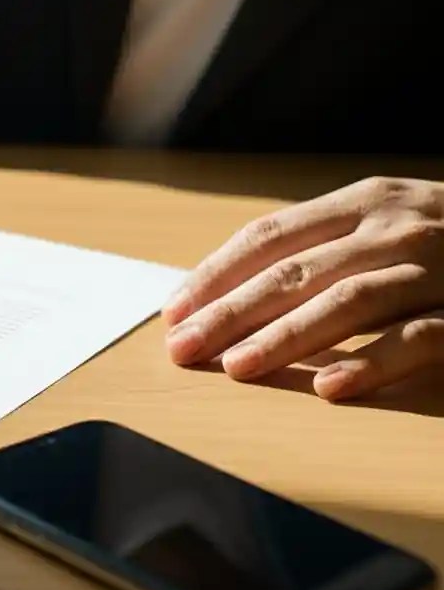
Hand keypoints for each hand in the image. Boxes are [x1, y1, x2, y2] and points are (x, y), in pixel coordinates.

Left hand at [162, 176, 443, 400]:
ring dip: (286, 337)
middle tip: (182, 349)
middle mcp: (399, 225)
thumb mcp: (387, 227)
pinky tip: (330, 388)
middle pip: (295, 270)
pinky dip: (373, 362)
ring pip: (349, 300)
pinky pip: (422, 338)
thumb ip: (323, 250)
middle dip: (230, 311)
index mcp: (366, 201)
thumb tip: (226, 294)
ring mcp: (441, 267)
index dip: (215, 275)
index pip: (269, 236)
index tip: (172, 313)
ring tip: (236, 368)